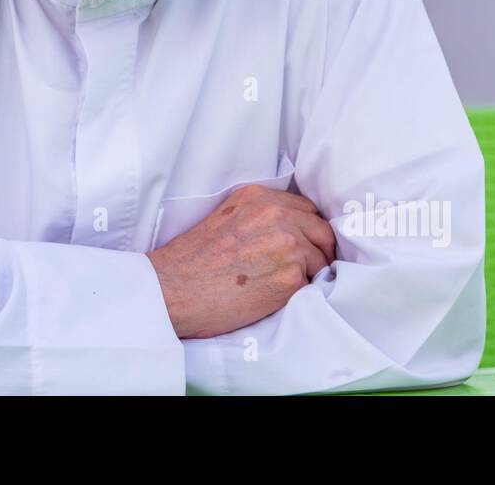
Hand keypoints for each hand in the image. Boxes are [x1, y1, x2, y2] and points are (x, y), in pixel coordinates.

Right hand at [145, 184, 335, 339]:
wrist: (172, 289)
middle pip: (321, 231)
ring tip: (283, 286)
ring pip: (320, 259)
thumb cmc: (191, 260)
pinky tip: (276, 298)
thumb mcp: (225, 217)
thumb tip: (290, 231)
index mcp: (258, 197)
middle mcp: (276, 215)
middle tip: (305, 269)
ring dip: (308, 273)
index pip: (306, 209)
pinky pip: (311, 285)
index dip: (307, 230)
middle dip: (318, 250)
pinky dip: (299, 293)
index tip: (303, 245)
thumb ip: (259, 216)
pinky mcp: (290, 277)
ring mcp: (287, 245)